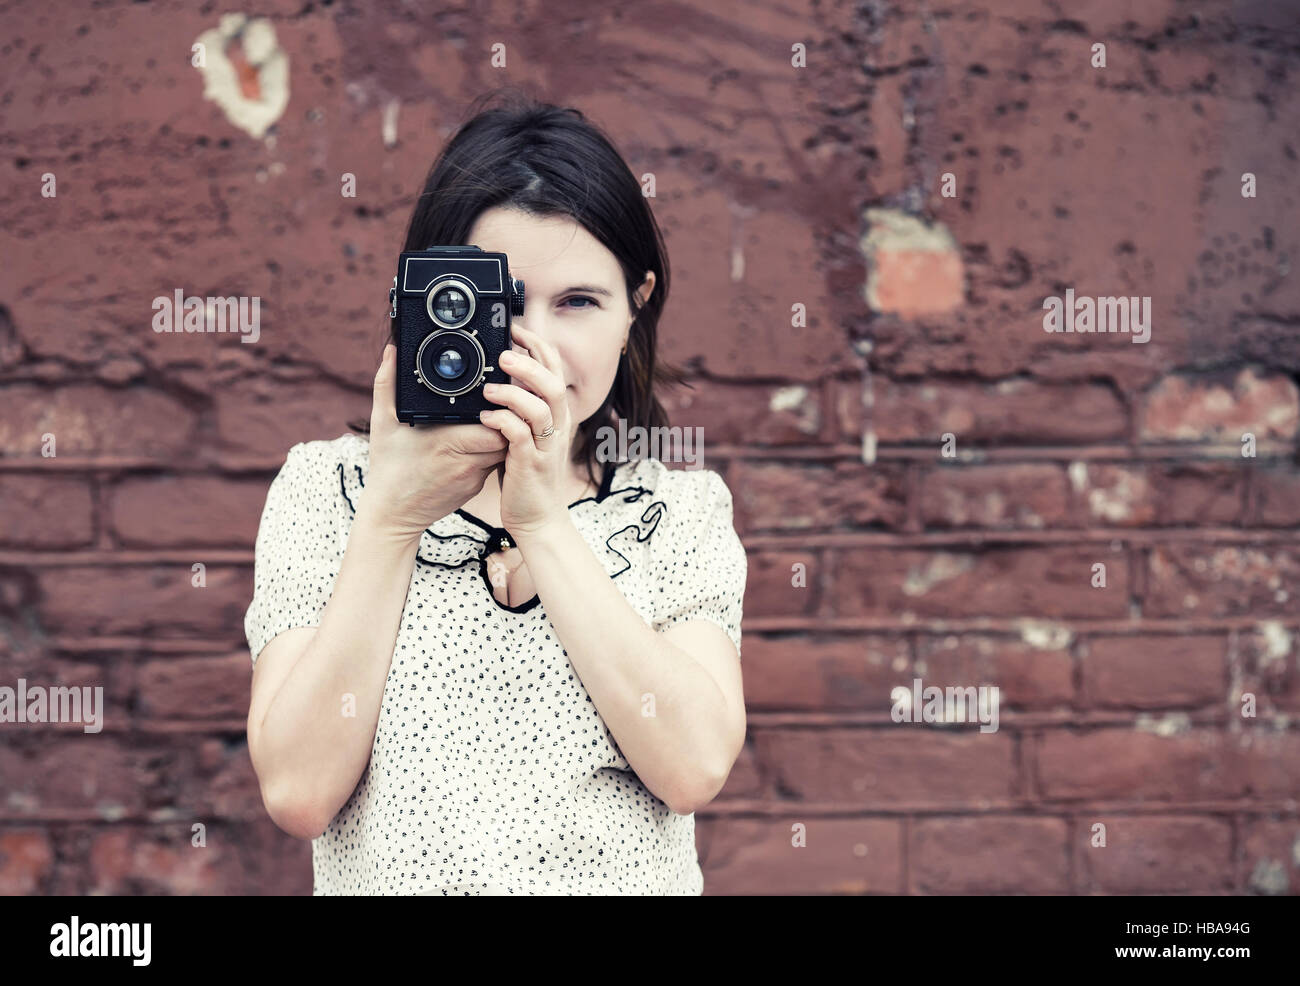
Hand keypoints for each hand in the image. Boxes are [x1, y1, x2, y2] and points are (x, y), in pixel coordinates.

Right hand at [360, 343, 508, 540]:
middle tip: (496, 404)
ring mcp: (473, 477)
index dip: (500, 411)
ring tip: (489, 420)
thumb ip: (387, 382)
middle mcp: (466, 461)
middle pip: (506, 434)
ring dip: (501, 435)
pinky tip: (479, 441)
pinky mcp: (475, 488)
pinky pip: (493, 464)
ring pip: (504, 450)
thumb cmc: (387, 466)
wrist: (392, 514)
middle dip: (505, 420)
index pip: (495, 424)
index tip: (492, 398)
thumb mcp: (382, 422)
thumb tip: (393, 350)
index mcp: (448, 441)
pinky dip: (491, 451)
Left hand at [476, 324, 574, 535]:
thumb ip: (519, 410)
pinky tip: (486, 418)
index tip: (517, 330)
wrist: (538, 519)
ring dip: (515, 392)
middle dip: (531, 363)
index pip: (555, 371)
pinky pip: (521, 437)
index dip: (539, 347)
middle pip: (554, 384)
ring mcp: (546, 446)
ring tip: (489, 387)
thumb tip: (498, 381)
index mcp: (556, 416)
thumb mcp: (528, 436)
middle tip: (504, 351)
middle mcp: (557, 428)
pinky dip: (503, 423)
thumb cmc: (527, 477)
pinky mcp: (532, 465)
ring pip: (541, 408)